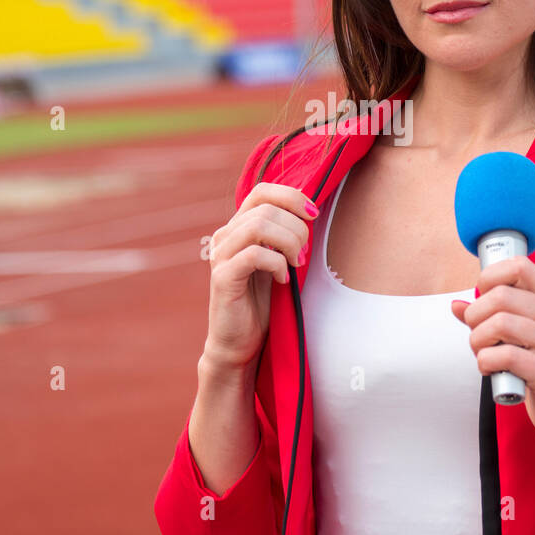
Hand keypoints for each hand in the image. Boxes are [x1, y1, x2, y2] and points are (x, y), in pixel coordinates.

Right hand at [204, 182, 318, 370]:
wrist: (239, 343)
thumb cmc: (262, 303)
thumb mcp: (278, 261)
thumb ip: (285, 236)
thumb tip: (310, 212)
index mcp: (238, 227)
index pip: (262, 191)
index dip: (291, 196)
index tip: (313, 215)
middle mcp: (225, 236)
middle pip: (266, 208)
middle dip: (296, 227)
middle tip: (303, 254)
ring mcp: (220, 255)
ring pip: (259, 225)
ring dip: (288, 242)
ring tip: (296, 264)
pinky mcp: (222, 277)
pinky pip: (254, 255)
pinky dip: (276, 264)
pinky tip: (282, 280)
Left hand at [450, 256, 534, 447]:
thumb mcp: (520, 334)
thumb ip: (489, 317)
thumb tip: (456, 305)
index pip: (519, 266)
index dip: (490, 276)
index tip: (482, 297)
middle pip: (500, 296)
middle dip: (475, 316)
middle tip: (477, 335)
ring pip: (499, 323)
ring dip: (477, 341)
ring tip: (483, 353)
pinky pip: (504, 356)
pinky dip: (485, 362)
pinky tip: (490, 369)